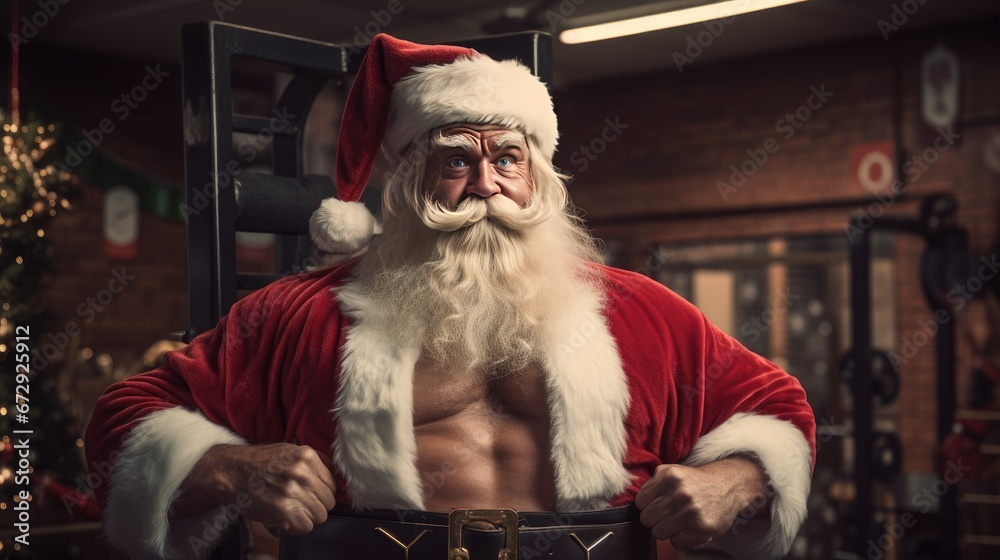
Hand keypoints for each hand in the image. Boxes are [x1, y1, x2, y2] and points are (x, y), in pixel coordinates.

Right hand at [174, 443, 337, 534]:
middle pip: (329, 501)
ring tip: (292, 511)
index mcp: (307, 456)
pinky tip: (286, 519)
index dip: (324, 491)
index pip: (334, 483)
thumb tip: (335, 481)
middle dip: (317, 505)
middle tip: (301, 504)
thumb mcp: (290, 450)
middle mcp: (302, 472)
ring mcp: (293, 491)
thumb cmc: (260, 462)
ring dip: (307, 517)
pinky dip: (296, 527)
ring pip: (320, 515)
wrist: (230, 471)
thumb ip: (313, 463)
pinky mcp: (283, 510)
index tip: (313, 494)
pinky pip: (305, 526)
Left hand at [634, 457, 769, 550]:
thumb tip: (635, 504)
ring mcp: (692, 512)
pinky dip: (681, 538)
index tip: (658, 503)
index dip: (647, 505)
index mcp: (669, 476)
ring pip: (659, 533)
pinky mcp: (704, 529)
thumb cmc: (695, 481)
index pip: (640, 503)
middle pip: (647, 519)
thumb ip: (652, 484)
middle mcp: (680, 493)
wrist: (728, 485)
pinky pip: (676, 543)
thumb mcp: (672, 471)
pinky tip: (689, 527)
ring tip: (679, 519)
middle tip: (668, 512)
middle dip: (655, 518)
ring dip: (667, 529)